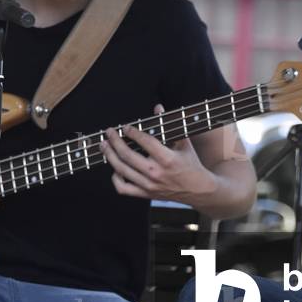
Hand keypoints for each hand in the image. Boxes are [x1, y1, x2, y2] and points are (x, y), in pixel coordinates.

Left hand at [101, 105, 216, 203]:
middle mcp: (156, 173)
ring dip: (110, 156)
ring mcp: (149, 185)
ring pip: (121, 170)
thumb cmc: (191, 164)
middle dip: (115, 141)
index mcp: (167, 159)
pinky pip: (123, 188)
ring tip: (104, 146)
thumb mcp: (184, 143)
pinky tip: (115, 168)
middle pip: (127, 155)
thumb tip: (158, 107)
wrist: (198, 190)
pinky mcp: (145, 194)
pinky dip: (115, 178)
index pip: (145, 142)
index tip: (126, 127)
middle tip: (109, 133)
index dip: (132, 132)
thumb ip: (169, 125)